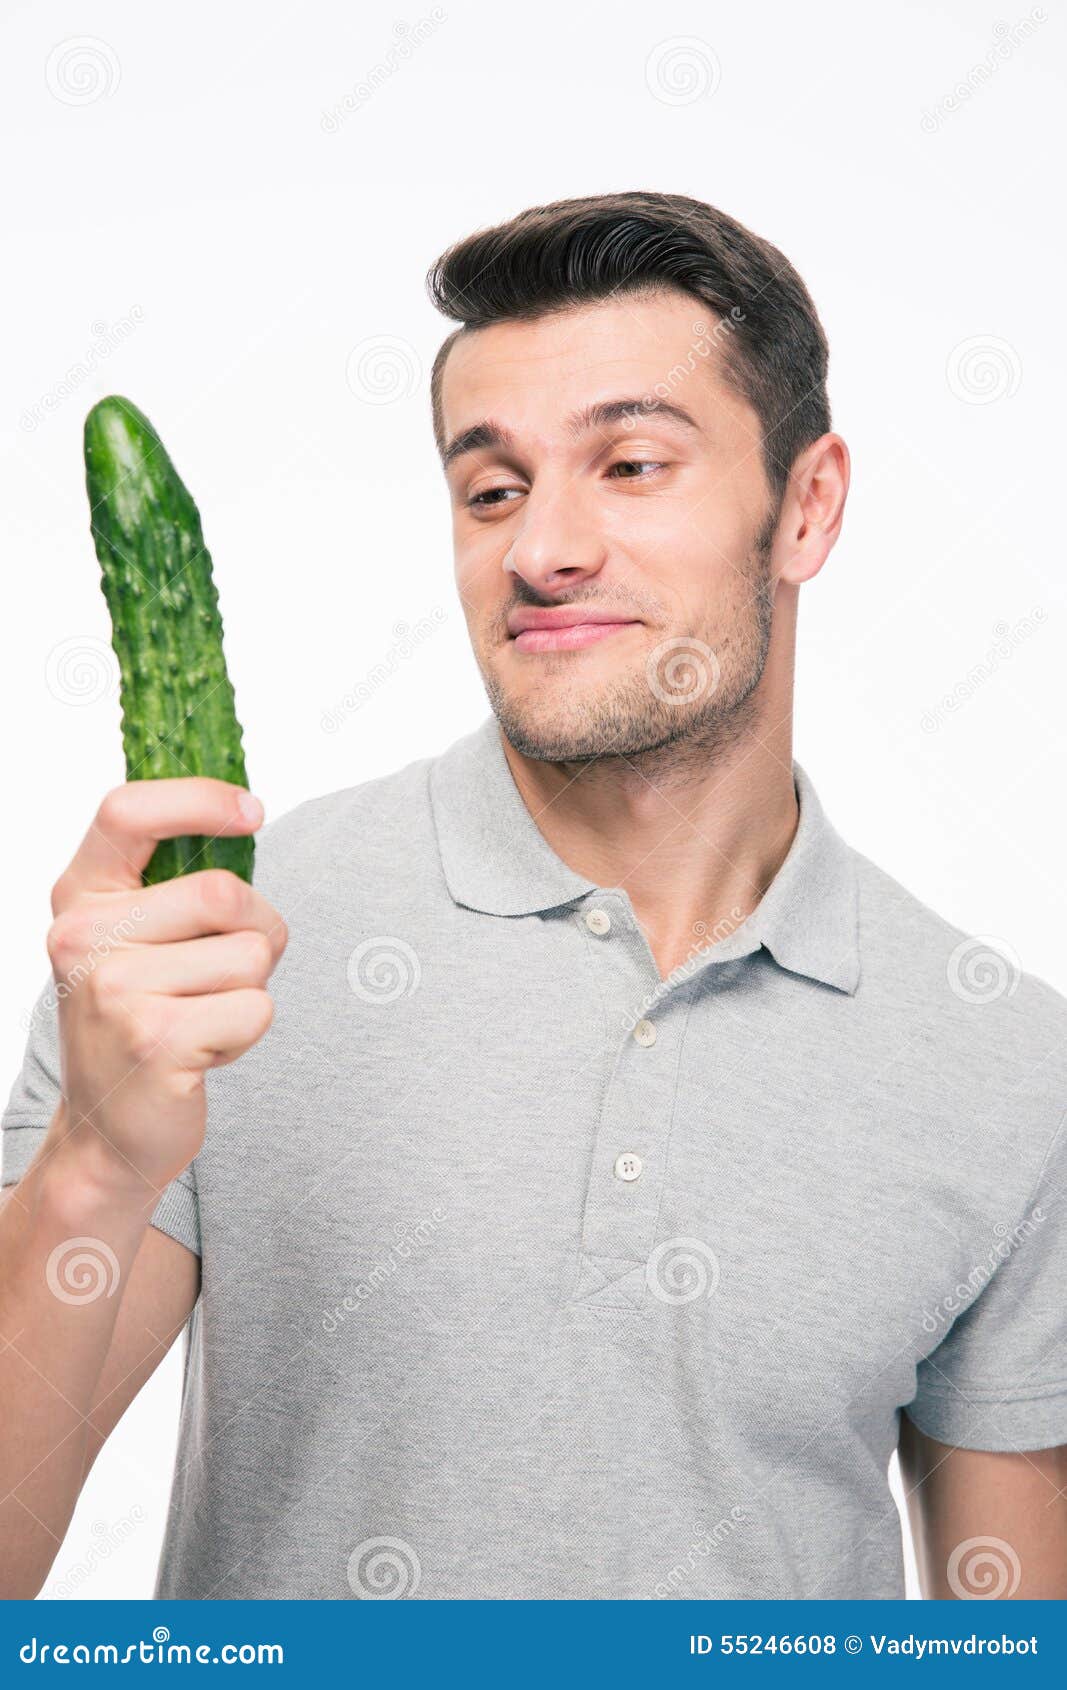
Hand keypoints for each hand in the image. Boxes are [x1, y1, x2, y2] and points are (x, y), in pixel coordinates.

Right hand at [45, 779, 286, 1197]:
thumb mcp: (131, 938)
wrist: (108, 1129)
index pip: (128, 812)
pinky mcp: (156, 1041)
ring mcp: (115, 990)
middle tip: (228, 968)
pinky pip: (256, 1008)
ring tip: (200, 1014)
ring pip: (251, 954)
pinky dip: (247, 1031)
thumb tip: (243, 808)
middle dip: (257, 929)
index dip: (200, 799)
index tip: (252, 811)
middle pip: (224, 893)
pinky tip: (201, 1050)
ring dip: (249, 988)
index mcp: (79, 896)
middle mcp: (82, 937)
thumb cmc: (139, 1017)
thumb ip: (169, 881)